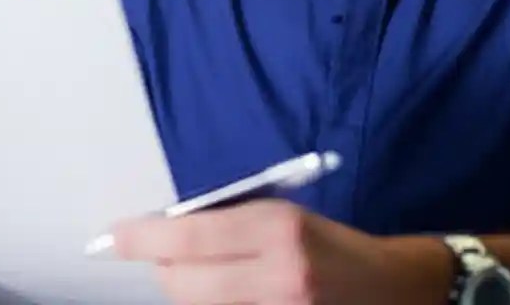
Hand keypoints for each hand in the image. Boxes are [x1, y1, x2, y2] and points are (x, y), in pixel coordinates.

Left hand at [111, 199, 450, 304]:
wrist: (393, 291)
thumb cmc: (333, 245)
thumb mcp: (288, 215)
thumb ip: (231, 223)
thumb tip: (167, 231)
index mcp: (280, 229)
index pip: (190, 236)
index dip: (144, 238)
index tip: (116, 236)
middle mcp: (278, 276)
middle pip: (183, 284)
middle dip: (165, 269)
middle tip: (167, 256)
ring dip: (189, 293)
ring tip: (215, 277)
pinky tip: (230, 294)